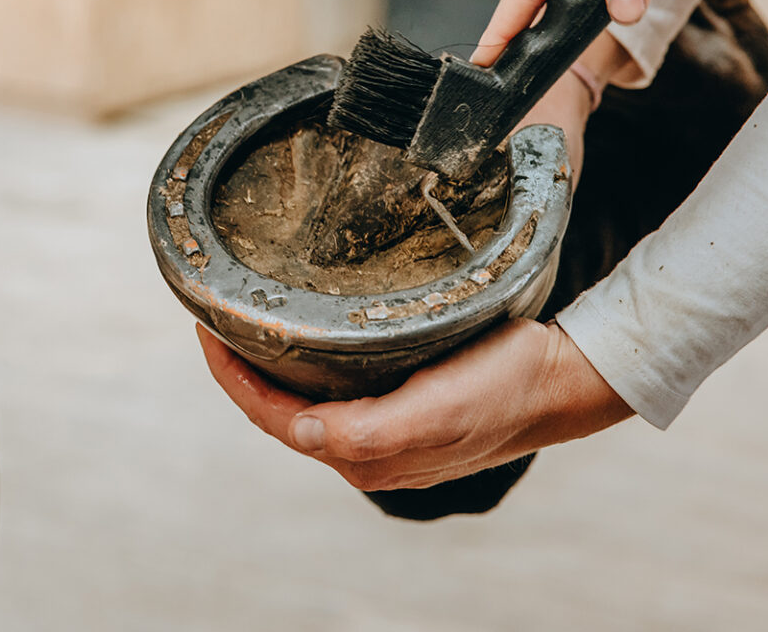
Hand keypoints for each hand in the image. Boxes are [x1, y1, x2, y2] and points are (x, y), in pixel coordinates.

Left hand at [198, 318, 632, 491]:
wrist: (560, 380)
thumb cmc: (502, 390)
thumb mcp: (436, 408)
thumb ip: (366, 429)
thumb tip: (298, 432)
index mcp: (365, 453)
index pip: (272, 418)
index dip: (231, 378)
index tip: (207, 328)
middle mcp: (367, 450)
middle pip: (280, 412)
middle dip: (242, 370)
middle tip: (218, 315)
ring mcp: (385, 431)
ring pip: (305, 401)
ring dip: (271, 367)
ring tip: (248, 321)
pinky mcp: (402, 407)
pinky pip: (335, 391)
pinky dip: (307, 365)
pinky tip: (304, 334)